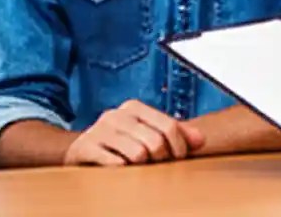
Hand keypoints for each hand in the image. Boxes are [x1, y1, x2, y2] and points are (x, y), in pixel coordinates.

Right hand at [63, 99, 204, 166]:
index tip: (178, 160)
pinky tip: (120, 171)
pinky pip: (115, 165)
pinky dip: (123, 172)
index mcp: (133, 107)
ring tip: (138, 169)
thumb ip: (175, 134)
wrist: (79, 152)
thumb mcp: (146, 134)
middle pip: (155, 142)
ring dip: (142, 168)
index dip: (179, 148)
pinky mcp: (85, 148)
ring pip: (137, 154)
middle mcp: (115, 115)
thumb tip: (201, 139)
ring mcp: (98, 130)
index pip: (169, 126)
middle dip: (161, 160)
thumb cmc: (119, 145)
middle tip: (158, 167)